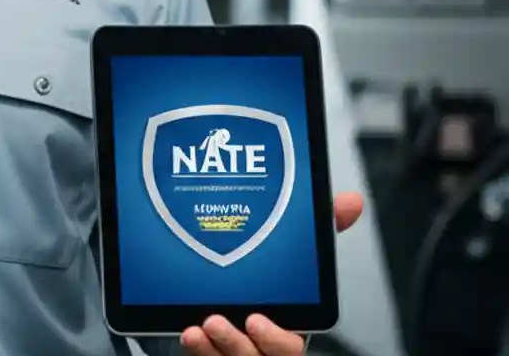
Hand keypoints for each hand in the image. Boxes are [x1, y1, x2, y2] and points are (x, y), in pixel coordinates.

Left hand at [179, 191, 364, 354]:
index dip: (276, 340)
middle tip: (222, 320)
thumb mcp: (295, 256)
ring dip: (217, 345)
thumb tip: (351, 202)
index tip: (257, 321)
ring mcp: (234, 350)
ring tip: (203, 324)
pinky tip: (191, 334)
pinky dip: (199, 349)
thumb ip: (321, 233)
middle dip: (242, 344)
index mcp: (286, 327)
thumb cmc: (268, 282)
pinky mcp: (210, 352)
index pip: (288, 346)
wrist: (218, 292)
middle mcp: (261, 345)